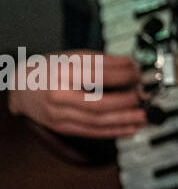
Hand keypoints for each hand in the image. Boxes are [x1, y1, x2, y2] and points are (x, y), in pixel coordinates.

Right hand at [6, 50, 146, 138]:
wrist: (22, 87)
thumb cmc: (51, 68)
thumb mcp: (75, 56)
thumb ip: (103, 61)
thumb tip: (132, 65)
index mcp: (61, 73)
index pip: (97, 76)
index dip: (122, 76)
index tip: (138, 74)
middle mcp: (58, 96)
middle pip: (97, 103)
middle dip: (125, 102)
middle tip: (143, 97)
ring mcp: (59, 116)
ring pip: (96, 122)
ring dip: (124, 121)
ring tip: (143, 116)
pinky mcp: (62, 128)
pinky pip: (91, 132)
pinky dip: (113, 132)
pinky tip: (130, 129)